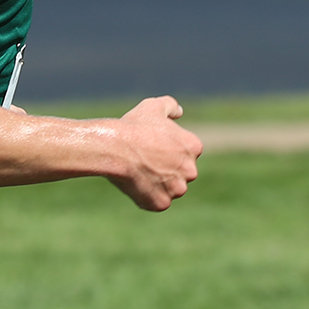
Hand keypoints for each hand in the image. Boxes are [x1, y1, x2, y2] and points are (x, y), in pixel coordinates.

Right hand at [109, 96, 201, 211]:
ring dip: (157, 184)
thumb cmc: (133, 126)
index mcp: (194, 147)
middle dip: (165, 170)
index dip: (167, 151)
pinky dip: (146, 197)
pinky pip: (155, 202)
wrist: (115, 148)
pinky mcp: (161, 203)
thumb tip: (179, 112)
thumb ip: (170, 105)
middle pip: (180, 174)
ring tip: (138, 173)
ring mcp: (177, 189)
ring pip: (169, 190)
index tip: (152, 148)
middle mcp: (191, 170)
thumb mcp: (153, 107)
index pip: (185, 154)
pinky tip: (134, 184)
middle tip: (144, 162)